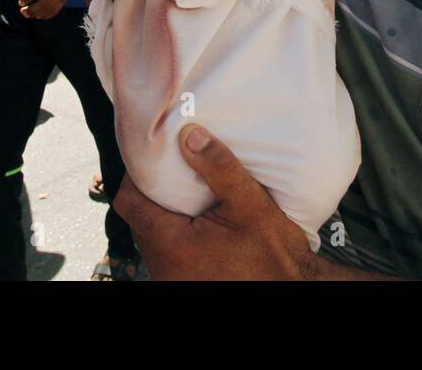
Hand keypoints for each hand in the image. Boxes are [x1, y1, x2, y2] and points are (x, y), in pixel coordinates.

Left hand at [16, 0, 72, 20]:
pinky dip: (45, 15)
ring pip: (50, 8)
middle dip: (33, 9)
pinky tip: (36, 16)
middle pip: (46, 2)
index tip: (20, 3)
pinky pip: (55, 11)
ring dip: (38, 14)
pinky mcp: (65, 0)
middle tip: (22, 11)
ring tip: (27, 14)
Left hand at [113, 124, 315, 279]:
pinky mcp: (182, 282)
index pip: (130, 203)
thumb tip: (189, 133)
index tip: (158, 154)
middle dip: (153, 191)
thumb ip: (219, 167)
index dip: (138, 175)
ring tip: (188, 190)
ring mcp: (171, 279)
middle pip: (138, 218)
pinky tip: (197, 216)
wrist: (292, 287)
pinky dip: (175, 230)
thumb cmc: (275, 252)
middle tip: (175, 167)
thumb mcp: (251, 204)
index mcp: (172, 247)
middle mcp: (163, 269)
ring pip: (150, 235)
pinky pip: (165, 250)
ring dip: (164, 212)